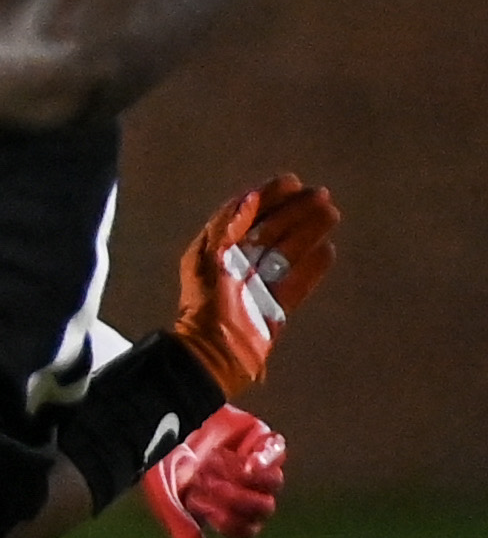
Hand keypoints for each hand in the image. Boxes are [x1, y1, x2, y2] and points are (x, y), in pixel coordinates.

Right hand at [141, 405, 287, 537]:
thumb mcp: (170, 506)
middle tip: (211, 483)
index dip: (232, 521)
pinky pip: (278, 452)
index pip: (246, 530)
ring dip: (248, 479)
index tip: (205, 506)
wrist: (166, 415)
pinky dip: (263, 455)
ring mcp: (252, 462)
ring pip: (274, 484)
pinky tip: (243, 454)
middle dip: (236, 499)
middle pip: (264, 510)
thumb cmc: (159, 462)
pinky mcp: (260, 437)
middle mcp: (239, 487)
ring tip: (224, 466)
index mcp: (219, 506)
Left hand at [169, 172, 337, 397]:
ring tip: (331, 214)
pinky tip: (328, 250)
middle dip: (295, 211)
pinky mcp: (274, 310)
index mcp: (214, 252)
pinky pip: (297, 283)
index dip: (267, 198)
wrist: (213, 355)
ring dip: (309, 231)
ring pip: (287, 252)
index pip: (244, 217)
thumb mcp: (207, 260)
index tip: (292, 182)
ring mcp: (257, 287)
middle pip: (270, 231)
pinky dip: (312, 267)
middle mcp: (236, 266)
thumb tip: (249, 197)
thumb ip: (226, 227)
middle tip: (321, 195)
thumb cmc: (205, 305)